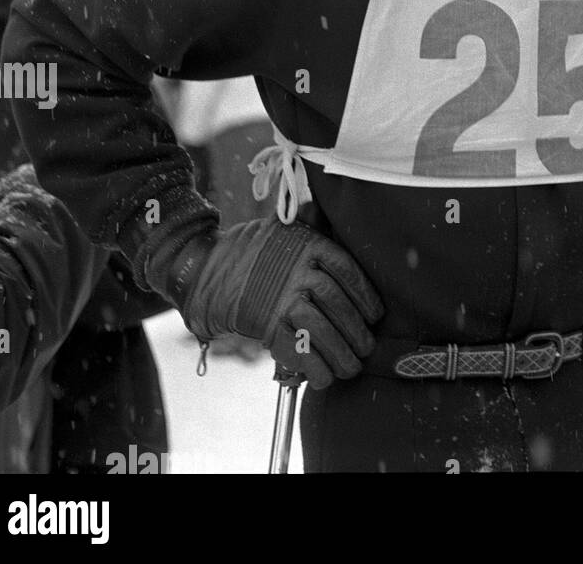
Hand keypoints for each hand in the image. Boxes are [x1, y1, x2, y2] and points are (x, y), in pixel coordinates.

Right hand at [154, 217, 382, 389]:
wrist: (207, 269)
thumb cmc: (256, 250)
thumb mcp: (287, 229)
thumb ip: (312, 223)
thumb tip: (330, 205)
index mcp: (308, 245)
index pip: (347, 271)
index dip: (365, 296)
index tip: (376, 314)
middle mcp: (297, 271)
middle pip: (336, 304)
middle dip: (355, 330)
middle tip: (367, 348)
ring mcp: (279, 299)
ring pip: (318, 330)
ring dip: (339, 354)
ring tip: (352, 368)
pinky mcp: (263, 324)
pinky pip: (293, 349)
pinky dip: (310, 367)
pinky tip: (323, 378)